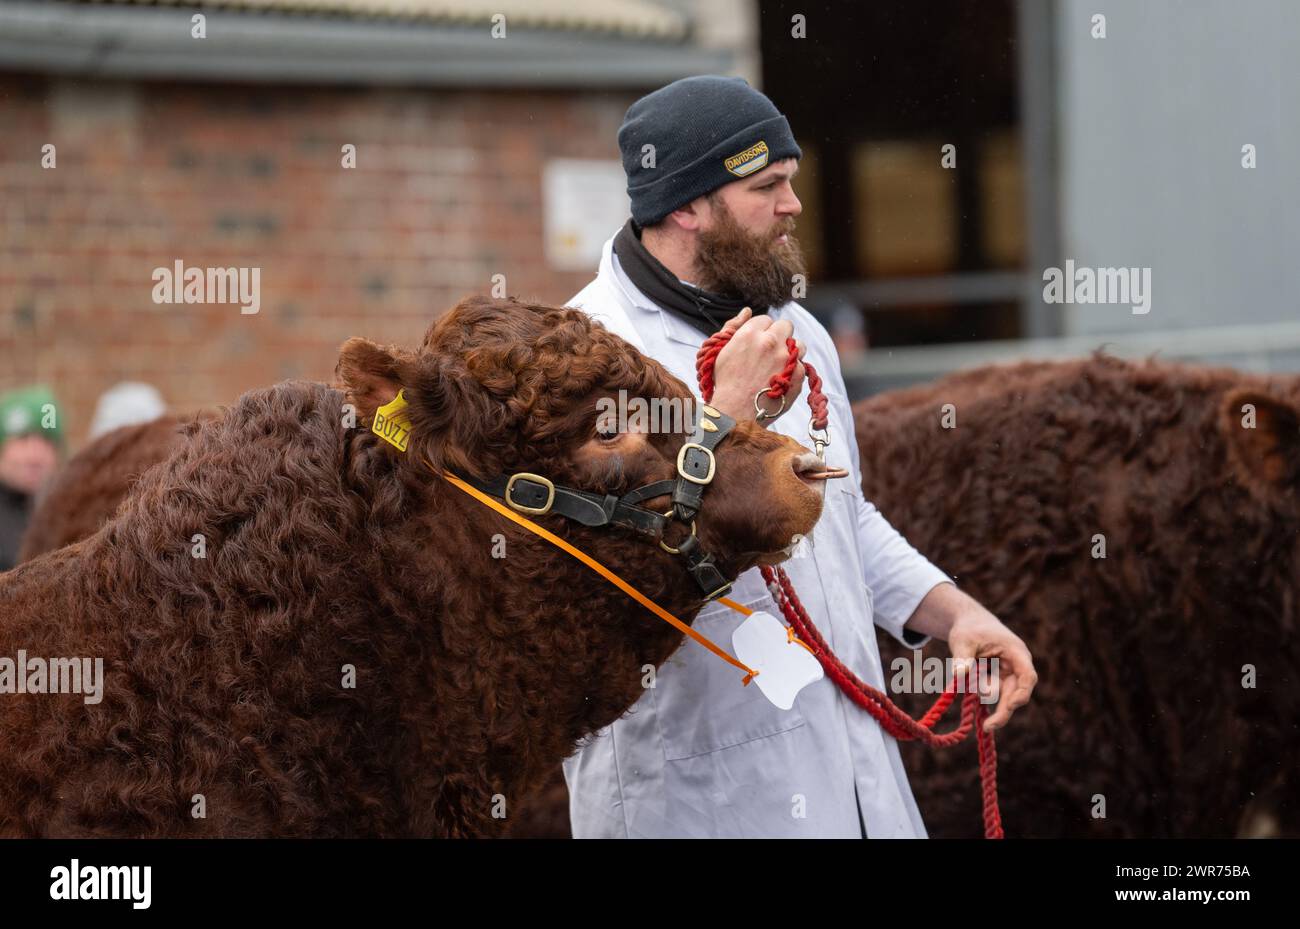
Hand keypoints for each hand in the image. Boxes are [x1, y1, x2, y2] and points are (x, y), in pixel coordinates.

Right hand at [708, 307, 805, 425]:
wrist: (736, 413)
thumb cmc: (724, 383)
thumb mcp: (720, 351)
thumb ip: (733, 327)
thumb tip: (747, 311)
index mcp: (749, 334)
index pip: (765, 319)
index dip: (762, 331)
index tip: (758, 343)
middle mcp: (770, 342)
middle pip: (786, 326)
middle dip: (779, 336)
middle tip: (771, 352)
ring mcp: (786, 358)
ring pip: (798, 344)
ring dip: (790, 352)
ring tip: (777, 367)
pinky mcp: (798, 374)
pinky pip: (801, 364)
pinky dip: (793, 371)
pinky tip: (780, 380)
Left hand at [906, 584, 1037, 731]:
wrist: (969, 624)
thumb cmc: (970, 629)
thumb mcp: (963, 640)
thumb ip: (962, 658)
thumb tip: (960, 675)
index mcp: (1016, 652)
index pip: (1027, 676)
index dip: (1022, 692)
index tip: (1012, 705)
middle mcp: (1016, 666)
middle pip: (1016, 694)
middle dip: (1004, 711)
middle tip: (988, 727)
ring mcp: (1008, 675)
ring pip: (1002, 697)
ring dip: (986, 697)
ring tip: (969, 675)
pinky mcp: (998, 681)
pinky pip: (992, 695)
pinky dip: (981, 695)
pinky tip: (973, 696)